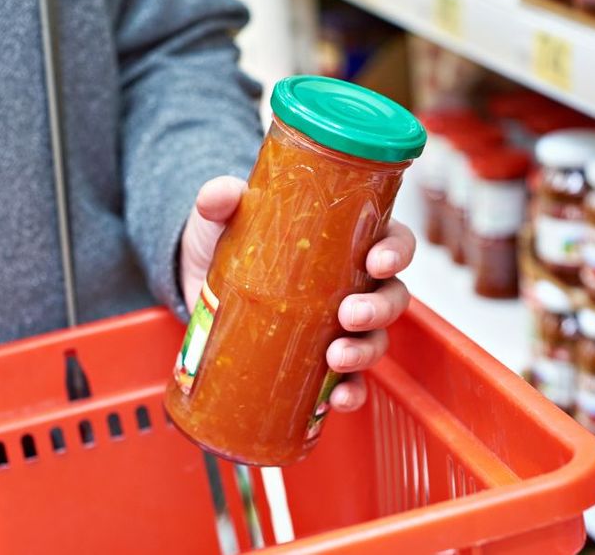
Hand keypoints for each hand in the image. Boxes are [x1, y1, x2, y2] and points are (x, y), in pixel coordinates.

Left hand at [180, 176, 415, 412]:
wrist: (198, 283)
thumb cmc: (231, 239)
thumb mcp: (223, 217)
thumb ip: (221, 200)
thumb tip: (220, 194)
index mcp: (350, 240)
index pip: (392, 240)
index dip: (396, 251)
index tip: (377, 261)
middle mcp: (355, 284)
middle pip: (392, 296)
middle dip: (379, 308)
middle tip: (350, 314)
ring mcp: (340, 326)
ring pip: (376, 339)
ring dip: (365, 352)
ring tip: (336, 357)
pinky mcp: (318, 360)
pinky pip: (350, 381)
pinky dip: (350, 393)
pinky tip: (336, 400)